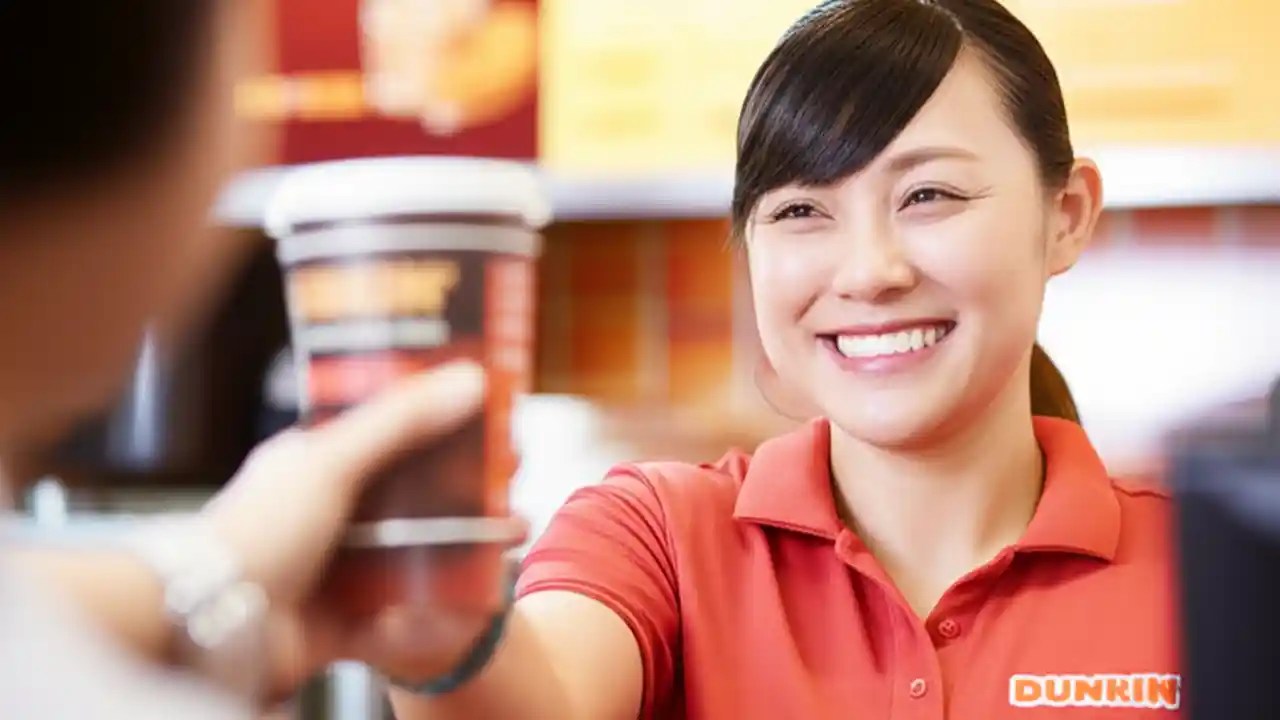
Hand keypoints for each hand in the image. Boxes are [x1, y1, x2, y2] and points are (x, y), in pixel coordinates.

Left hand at [200, 360, 521, 699]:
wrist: (211, 629)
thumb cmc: (252, 533)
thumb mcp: (331, 461)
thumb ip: (400, 421)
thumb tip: (467, 379)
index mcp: (316, 458)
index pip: (388, 424)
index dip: (438, 415)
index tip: (485, 408)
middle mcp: (330, 507)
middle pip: (414, 486)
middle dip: (468, 481)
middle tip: (513, 471)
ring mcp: (340, 562)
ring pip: (419, 544)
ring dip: (467, 540)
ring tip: (513, 530)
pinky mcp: (347, 614)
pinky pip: (407, 604)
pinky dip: (441, 599)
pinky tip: (480, 586)